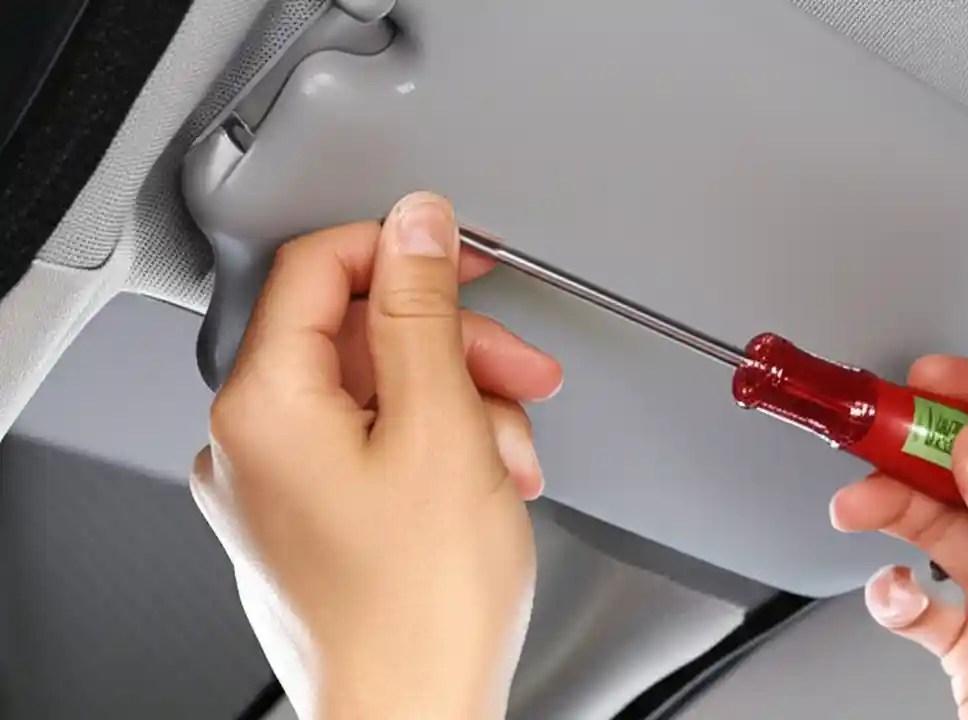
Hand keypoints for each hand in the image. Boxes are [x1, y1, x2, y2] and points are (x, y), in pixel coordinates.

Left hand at [190, 192, 562, 718]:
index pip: (317, 265)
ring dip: (459, 407)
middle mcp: (248, 443)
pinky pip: (368, 449)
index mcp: (264, 404)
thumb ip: (425, 311)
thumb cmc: (422, 609)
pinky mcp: (305, 525)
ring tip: (511, 459)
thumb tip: (416, 223)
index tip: (460, 258)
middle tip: (522, 373)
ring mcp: (273, 490)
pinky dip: (434, 451)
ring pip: (374, 395)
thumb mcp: (443, 426)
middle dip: (454, 349)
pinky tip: (485, 483)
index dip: (400, 248)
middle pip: (358, 337)